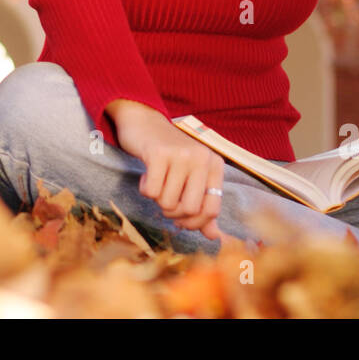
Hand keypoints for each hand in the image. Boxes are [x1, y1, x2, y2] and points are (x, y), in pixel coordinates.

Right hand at [107, 100, 225, 240]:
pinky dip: (145, 189)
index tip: (181, 220)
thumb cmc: (170, 155)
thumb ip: (203, 205)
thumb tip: (214, 237)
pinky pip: (151, 192)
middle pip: (189, 210)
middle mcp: (202, 158)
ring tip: (156, 181)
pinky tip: (146, 175)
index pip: (212, 210)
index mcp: (214, 165)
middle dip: (172, 213)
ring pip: (167, 203)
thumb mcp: (191, 177)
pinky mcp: (158, 154)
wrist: (144, 122)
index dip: (194, 223)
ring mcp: (181, 155)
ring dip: (156, 199)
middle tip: (165, 198)